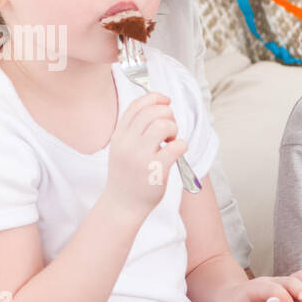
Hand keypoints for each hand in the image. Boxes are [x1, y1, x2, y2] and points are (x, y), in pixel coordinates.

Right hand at [103, 92, 187, 217]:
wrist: (123, 204)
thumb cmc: (128, 174)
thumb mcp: (122, 147)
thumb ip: (134, 128)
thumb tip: (159, 105)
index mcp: (119, 135)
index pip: (137, 106)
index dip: (155, 98)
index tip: (166, 102)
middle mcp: (127, 143)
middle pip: (152, 112)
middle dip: (168, 115)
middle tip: (169, 130)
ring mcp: (140, 157)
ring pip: (163, 125)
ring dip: (174, 129)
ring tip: (170, 141)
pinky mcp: (156, 170)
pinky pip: (177, 146)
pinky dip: (182, 145)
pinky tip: (176, 153)